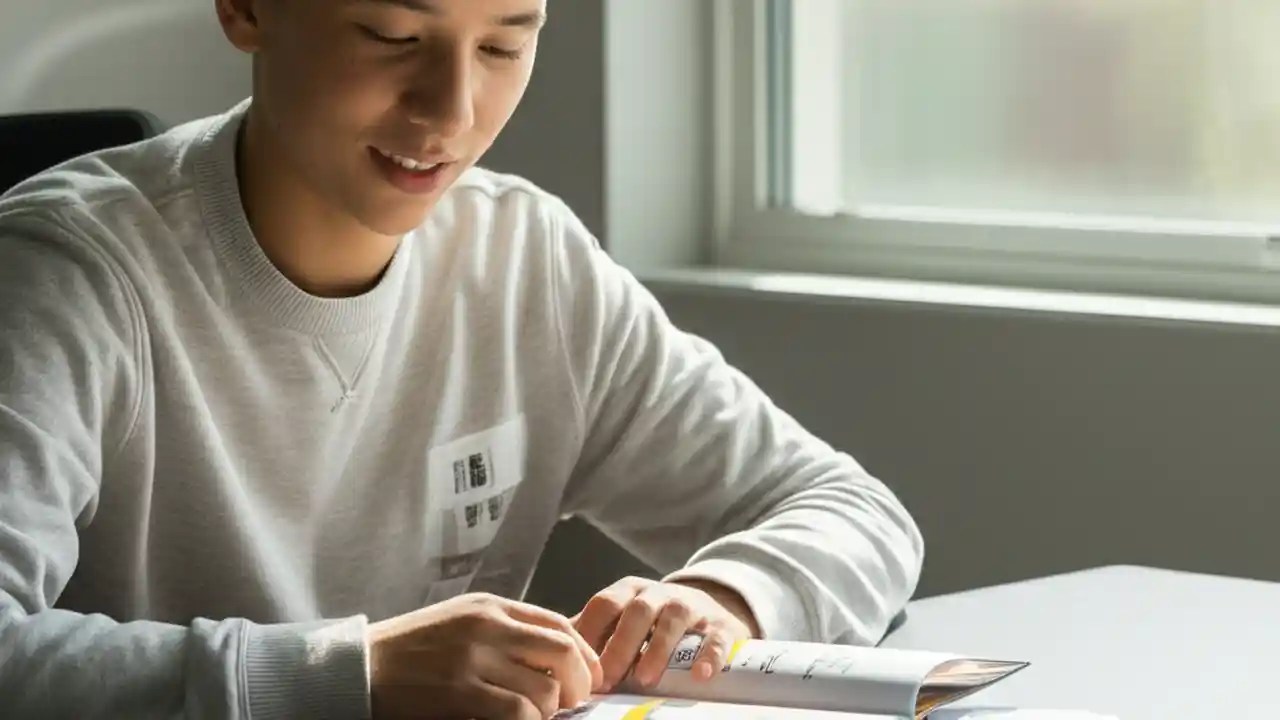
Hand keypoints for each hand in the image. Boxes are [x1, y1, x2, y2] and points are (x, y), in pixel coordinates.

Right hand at [368, 593, 603, 719]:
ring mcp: (473, 658)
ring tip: (535, 717)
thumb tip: (556, 656)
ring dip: (548, 712)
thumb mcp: (463, 622)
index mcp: (492, 606)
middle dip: (579, 683)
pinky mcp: (459, 692)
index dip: (586, 655)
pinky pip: (516, 713)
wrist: (360, 666)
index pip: (559, 624)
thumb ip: (505, 631)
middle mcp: (488, 625)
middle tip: (574, 704)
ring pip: (543, 690)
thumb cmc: (413, 650)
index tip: (591, 679)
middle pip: (562, 651)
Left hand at [571, 577, 760, 691]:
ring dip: (657, 649)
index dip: (589, 634)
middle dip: (620, 645)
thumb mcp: (621, 619)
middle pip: (636, 611)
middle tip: (608, 680)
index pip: (603, 604)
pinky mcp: (720, 625)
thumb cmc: (652, 622)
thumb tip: (550, 657)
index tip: (578, 667)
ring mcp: (690, 606)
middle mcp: (658, 593)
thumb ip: (592, 634)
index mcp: (628, 591)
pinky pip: (716, 637)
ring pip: (673, 619)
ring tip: (644, 679)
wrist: (708, 609)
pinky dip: (709, 655)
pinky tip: (700, 676)